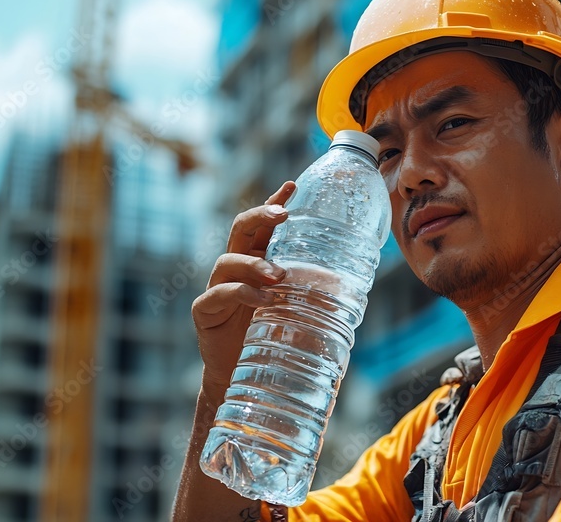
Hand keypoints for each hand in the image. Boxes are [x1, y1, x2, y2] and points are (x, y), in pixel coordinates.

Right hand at [191, 181, 295, 402]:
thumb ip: (315, 291)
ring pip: (228, 261)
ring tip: (279, 276)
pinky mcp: (204, 311)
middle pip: (241, 229)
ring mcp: (217, 287)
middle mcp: (236, 268)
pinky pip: (218, 294)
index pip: (265, 225)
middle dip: (261, 216)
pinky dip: (241, 293)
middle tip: (284, 216)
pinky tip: (263, 300)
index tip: (292, 185)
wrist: (241, 374)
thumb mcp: (297, 308)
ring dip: (255, 264)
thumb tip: (356, 281)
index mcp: (258, 260)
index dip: (275, 203)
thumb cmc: (273, 335)